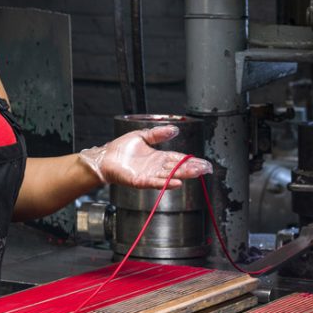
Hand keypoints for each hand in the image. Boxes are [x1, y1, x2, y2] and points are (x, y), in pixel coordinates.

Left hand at [78, 125, 211, 189]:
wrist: (105, 157)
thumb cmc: (121, 149)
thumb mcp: (142, 136)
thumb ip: (157, 134)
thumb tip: (174, 129)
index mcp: (158, 157)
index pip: (179, 159)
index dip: (192, 160)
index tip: (205, 163)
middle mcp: (156, 167)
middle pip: (178, 168)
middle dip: (192, 168)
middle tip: (207, 169)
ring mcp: (149, 175)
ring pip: (170, 175)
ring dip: (184, 175)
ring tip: (197, 173)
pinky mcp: (140, 181)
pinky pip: (155, 182)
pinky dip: (166, 183)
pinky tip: (177, 182)